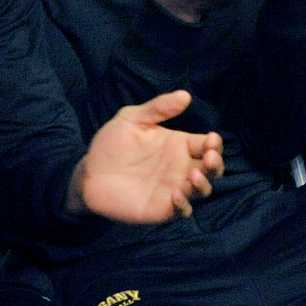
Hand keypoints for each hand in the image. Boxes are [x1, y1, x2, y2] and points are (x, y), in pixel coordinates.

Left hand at [73, 90, 222, 221]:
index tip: (211, 139)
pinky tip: (175, 194)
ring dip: (204, 184)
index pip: (207, 145)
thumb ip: (157, 108)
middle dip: (217, 164)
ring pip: (202, 190)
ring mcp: (173, 189)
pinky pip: (183, 210)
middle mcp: (181, 168)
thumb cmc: (111, 144)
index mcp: (178, 145)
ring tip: (193, 175)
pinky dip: (184, 204)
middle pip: (212, 169)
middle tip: (209, 157)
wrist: (88, 173)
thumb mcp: (132, 119)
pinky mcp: (162, 208)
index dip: (215, 143)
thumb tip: (186, 95)